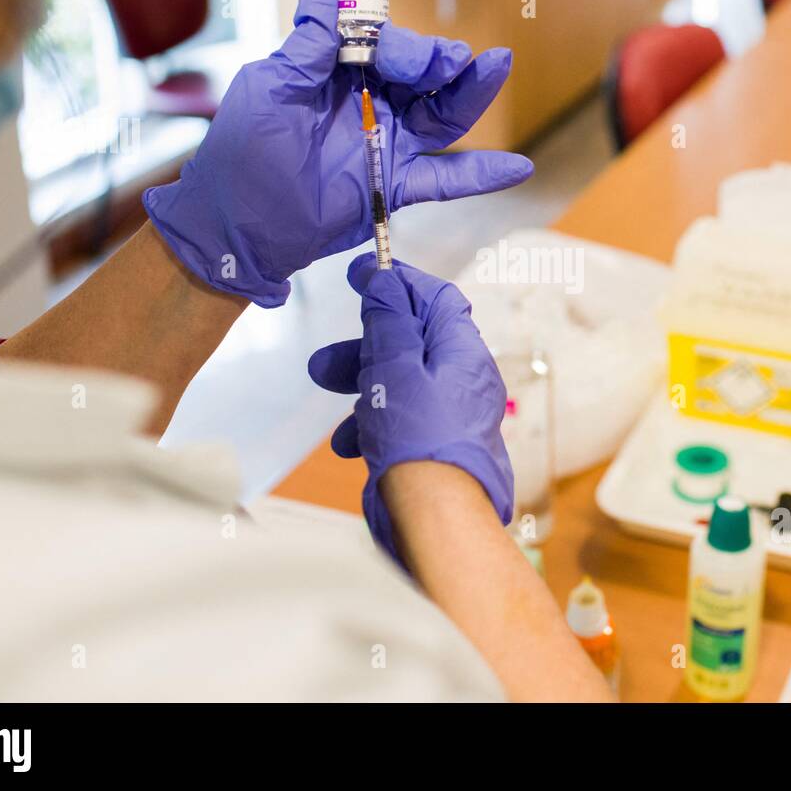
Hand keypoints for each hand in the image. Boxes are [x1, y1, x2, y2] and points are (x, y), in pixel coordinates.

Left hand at [143, 0, 532, 307]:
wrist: (234, 228)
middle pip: (423, 75)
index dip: (393, 43)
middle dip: (439, 60)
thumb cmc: (241, 155)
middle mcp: (371, 102)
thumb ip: (309, 42)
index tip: (389, 51)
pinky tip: (518, 166)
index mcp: (339, 72)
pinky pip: (446, 178)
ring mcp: (388, 144)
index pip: (381, 43)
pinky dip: (482, 174)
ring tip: (499, 65)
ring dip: (472, 92)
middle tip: (451, 59)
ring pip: (442, 115)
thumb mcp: (271, 88)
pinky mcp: (396, 186)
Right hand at [307, 255, 513, 560]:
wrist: (434, 518)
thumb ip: (388, 321)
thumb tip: (386, 282)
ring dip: (360, 386)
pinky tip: (349, 443)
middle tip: (327, 356)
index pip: (436, 299)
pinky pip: (399, 421)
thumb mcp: (395, 366)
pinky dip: (371, 423)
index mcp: (464, 352)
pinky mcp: (435, 447)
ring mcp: (451, 416)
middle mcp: (464, 381)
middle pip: (411, 344)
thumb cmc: (420, 440)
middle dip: (364, 347)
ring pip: (399, 383)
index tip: (363, 273)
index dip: (398, 282)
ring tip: (330, 399)